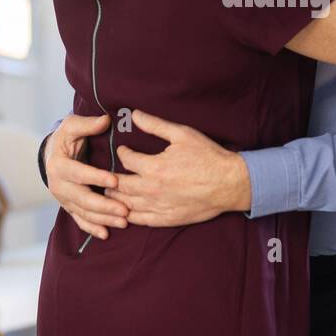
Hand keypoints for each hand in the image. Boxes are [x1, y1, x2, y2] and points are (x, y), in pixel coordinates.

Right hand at [43, 113, 127, 240]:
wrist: (51, 155)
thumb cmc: (66, 138)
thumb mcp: (72, 126)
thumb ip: (88, 124)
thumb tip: (105, 120)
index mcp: (59, 165)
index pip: (78, 173)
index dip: (96, 177)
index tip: (115, 180)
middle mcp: (58, 185)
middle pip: (82, 199)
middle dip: (104, 205)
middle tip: (125, 209)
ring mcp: (63, 198)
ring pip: (83, 212)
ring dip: (103, 218)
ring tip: (124, 222)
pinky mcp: (69, 206)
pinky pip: (80, 220)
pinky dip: (92, 228)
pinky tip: (106, 234)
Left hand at [106, 110, 251, 226]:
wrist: (229, 183)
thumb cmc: (208, 157)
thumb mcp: (182, 134)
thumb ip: (156, 125)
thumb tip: (135, 115)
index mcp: (154, 167)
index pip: (127, 160)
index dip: (122, 152)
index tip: (123, 150)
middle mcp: (152, 190)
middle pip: (120, 186)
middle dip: (110, 179)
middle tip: (107, 174)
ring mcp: (158, 207)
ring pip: (126, 205)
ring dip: (115, 198)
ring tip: (110, 192)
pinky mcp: (166, 219)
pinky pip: (140, 220)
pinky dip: (128, 216)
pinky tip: (125, 211)